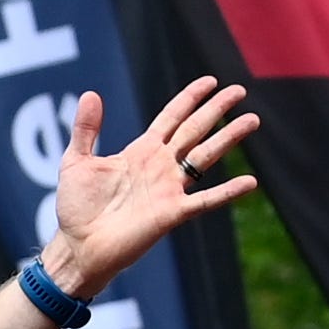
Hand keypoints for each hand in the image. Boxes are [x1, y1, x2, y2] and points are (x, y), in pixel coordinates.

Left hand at [42, 77, 257, 297]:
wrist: (77, 247)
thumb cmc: (76, 208)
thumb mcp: (76, 163)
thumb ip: (86, 130)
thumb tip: (90, 94)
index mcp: (141, 151)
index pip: (172, 118)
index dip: (190, 99)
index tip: (210, 81)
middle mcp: (160, 166)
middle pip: (194, 130)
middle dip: (216, 110)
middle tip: (240, 90)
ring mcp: (168, 189)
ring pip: (205, 157)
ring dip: (229, 138)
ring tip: (253, 120)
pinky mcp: (171, 213)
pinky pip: (205, 201)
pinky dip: (227, 192)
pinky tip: (250, 182)